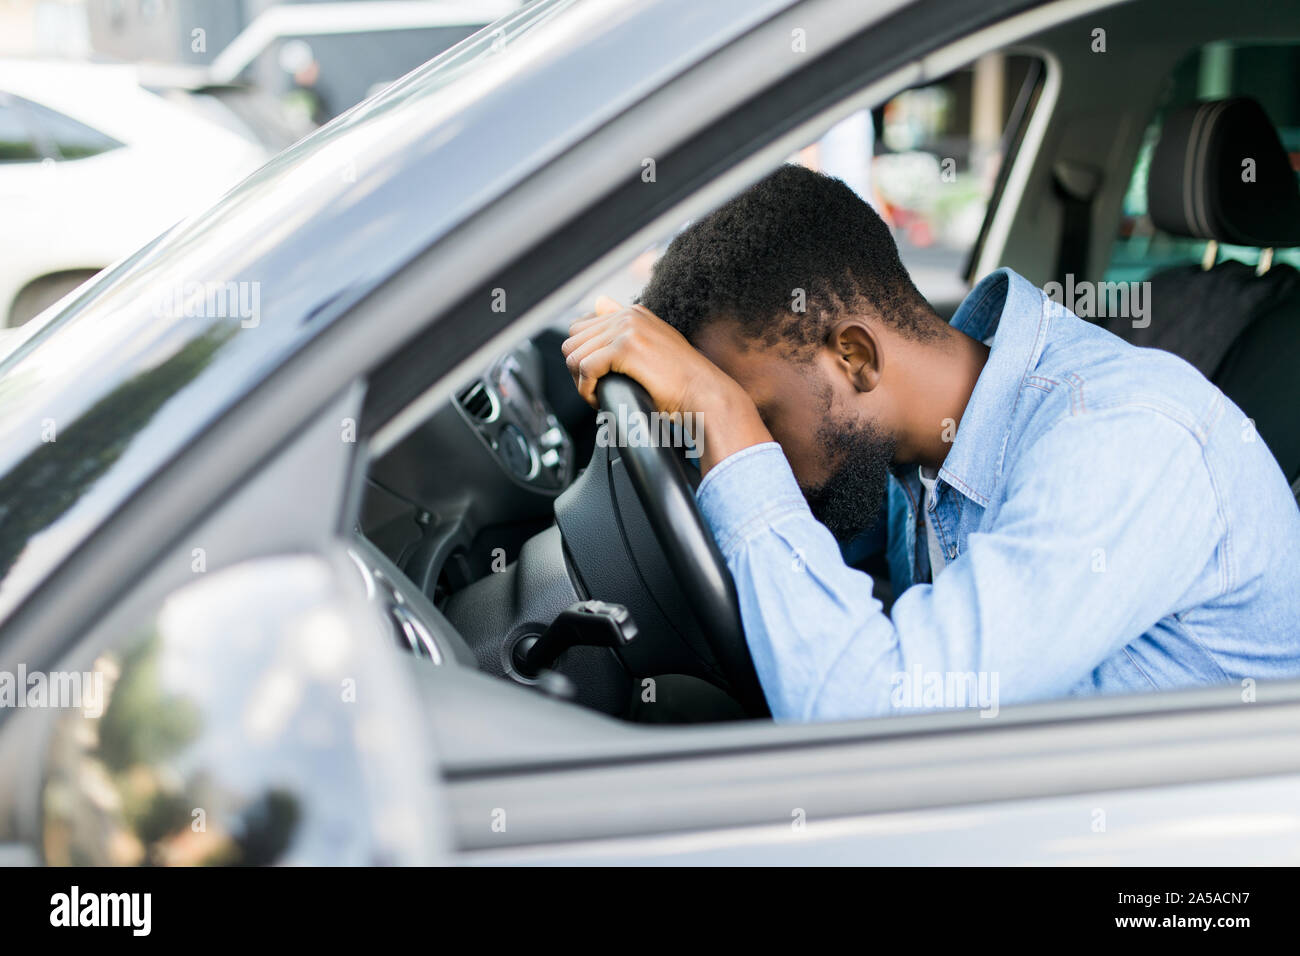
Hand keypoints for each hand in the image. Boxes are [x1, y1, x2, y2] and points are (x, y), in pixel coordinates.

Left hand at [561, 297, 771, 471]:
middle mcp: (628, 315)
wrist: (704, 396)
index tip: (597, 379)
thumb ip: (624, 327)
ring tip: (599, 396)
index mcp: (632, 314)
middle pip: (571, 341)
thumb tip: (598, 300)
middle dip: (576, 371)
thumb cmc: (681, 383)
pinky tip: (600, 400)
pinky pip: (585, 368)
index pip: (581, 329)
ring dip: (580, 382)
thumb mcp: (651, 348)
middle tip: (596, 391)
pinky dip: (586, 390)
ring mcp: (627, 328)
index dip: (583, 358)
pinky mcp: (626, 347)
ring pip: (574, 355)